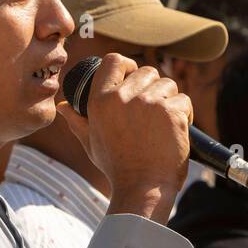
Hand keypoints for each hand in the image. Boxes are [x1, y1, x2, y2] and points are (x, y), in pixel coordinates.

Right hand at [56, 54, 191, 223]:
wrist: (142, 187)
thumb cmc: (116, 166)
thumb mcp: (91, 142)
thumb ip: (77, 121)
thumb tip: (63, 106)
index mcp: (101, 100)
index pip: (114, 60)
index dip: (127, 65)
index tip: (133, 75)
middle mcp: (124, 97)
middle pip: (146, 71)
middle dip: (153, 87)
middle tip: (152, 110)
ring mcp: (149, 103)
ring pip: (168, 84)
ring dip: (169, 100)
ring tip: (163, 123)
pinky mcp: (171, 111)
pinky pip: (183, 100)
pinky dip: (184, 113)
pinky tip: (177, 130)